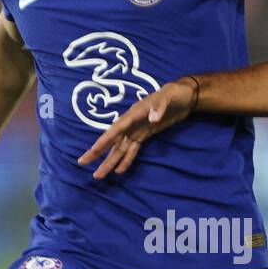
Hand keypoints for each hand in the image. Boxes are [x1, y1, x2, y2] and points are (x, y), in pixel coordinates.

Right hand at [77, 77, 198, 179]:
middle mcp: (131, 124)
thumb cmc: (175, 93)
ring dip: (110, 161)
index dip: (103, 142)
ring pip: (120, 149)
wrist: (185, 95)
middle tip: (82, 163)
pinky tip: (119, 171)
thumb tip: (152, 119)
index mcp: (133, 114)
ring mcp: (137, 130)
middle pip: (112, 141)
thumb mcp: (169, 97)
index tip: (91, 152)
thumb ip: (159, 107)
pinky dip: (126, 160)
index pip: (115, 130)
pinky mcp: (145, 135)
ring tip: (98, 175)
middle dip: (98, 153)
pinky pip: (133, 150)